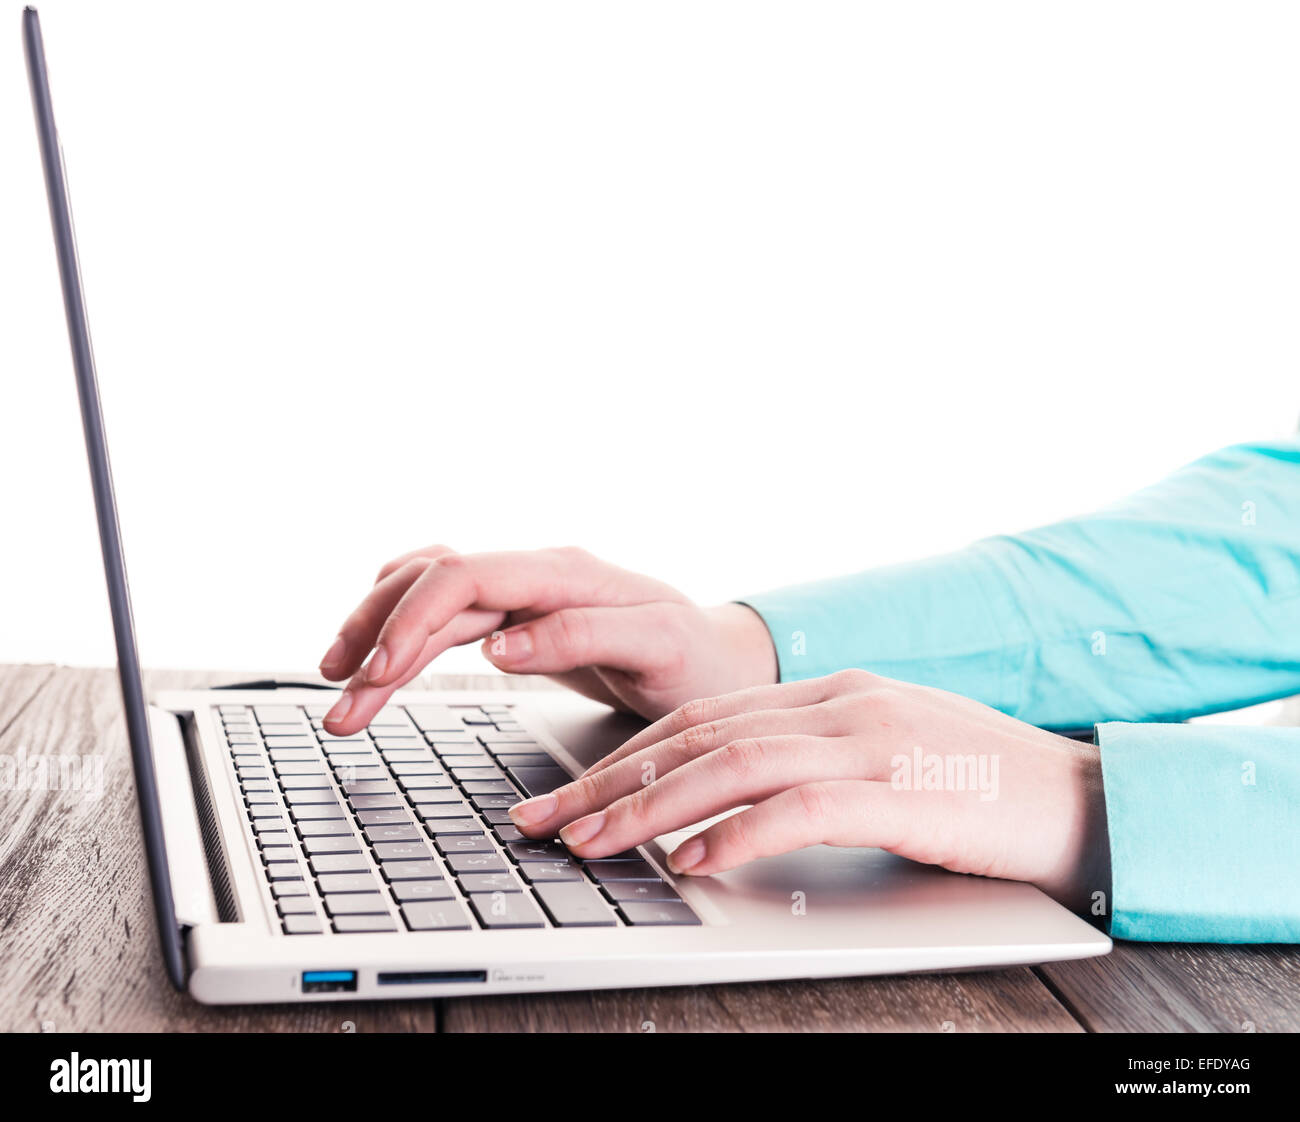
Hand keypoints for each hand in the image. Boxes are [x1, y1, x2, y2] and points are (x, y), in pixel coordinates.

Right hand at [317, 545, 777, 735]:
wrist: (718, 659)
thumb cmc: (696, 657)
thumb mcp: (656, 650)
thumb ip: (582, 638)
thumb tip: (498, 647)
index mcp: (565, 573)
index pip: (463, 576)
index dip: (410, 621)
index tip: (376, 674)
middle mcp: (535, 573)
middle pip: (430, 583)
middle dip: (376, 636)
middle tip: (339, 701)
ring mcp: (523, 592)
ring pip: (426, 597)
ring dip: (377, 638)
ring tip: (339, 691)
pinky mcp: (516, 617)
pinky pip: (444, 614)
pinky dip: (402, 637)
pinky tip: (376, 662)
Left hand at [509, 669, 1110, 911]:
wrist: (1079, 798)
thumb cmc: (974, 786)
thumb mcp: (878, 758)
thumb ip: (804, 769)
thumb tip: (718, 814)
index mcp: (825, 692)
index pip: (701, 718)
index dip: (625, 758)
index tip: (567, 797)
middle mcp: (836, 702)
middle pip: (695, 734)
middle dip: (608, 781)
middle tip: (541, 821)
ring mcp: (868, 738)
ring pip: (729, 762)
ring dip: (649, 807)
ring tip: (589, 844)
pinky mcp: (899, 787)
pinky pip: (799, 806)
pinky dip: (736, 834)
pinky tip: (692, 862)